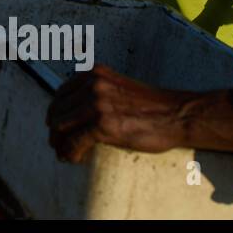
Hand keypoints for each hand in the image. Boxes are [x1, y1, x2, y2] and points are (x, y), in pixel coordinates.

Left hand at [46, 65, 189, 162]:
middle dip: (54, 130)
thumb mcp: (118, 86)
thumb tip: (73, 112)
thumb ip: (96, 92)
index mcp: (94, 73)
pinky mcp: (104, 124)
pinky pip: (75, 141)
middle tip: (56, 144)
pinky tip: (73, 158)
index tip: (56, 126)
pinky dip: (70, 152)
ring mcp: (97, 103)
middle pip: (57, 110)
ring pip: (61, 126)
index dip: (55, 112)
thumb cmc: (152, 105)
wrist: (177, 114)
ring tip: (63, 154)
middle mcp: (92, 84)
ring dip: (59, 143)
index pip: (61, 93)